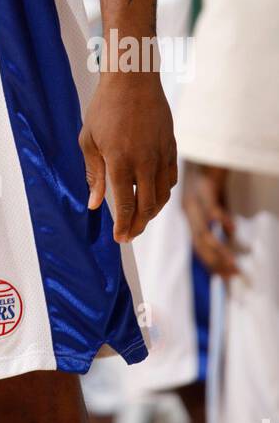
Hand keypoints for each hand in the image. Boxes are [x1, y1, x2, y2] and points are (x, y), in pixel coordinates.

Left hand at [79, 73, 176, 241]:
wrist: (132, 80)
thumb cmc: (104, 108)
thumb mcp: (89, 140)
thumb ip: (93, 174)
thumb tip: (94, 204)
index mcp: (121, 162)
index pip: (125, 205)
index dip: (123, 226)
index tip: (119, 238)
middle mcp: (145, 162)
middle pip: (147, 206)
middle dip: (138, 226)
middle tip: (128, 235)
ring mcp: (161, 155)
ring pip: (162, 195)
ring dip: (151, 211)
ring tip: (140, 218)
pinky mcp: (171, 146)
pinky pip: (170, 178)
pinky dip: (163, 192)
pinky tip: (153, 194)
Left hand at [182, 162, 237, 277]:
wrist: (203, 144)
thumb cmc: (208, 171)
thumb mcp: (216, 197)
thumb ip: (220, 215)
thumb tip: (228, 234)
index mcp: (190, 214)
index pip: (199, 245)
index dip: (212, 263)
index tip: (227, 277)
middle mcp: (189, 208)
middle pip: (199, 241)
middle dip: (215, 261)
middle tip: (232, 275)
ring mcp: (195, 196)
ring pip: (202, 228)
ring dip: (217, 248)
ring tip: (233, 263)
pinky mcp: (204, 183)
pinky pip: (209, 202)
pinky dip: (218, 217)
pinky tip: (228, 227)